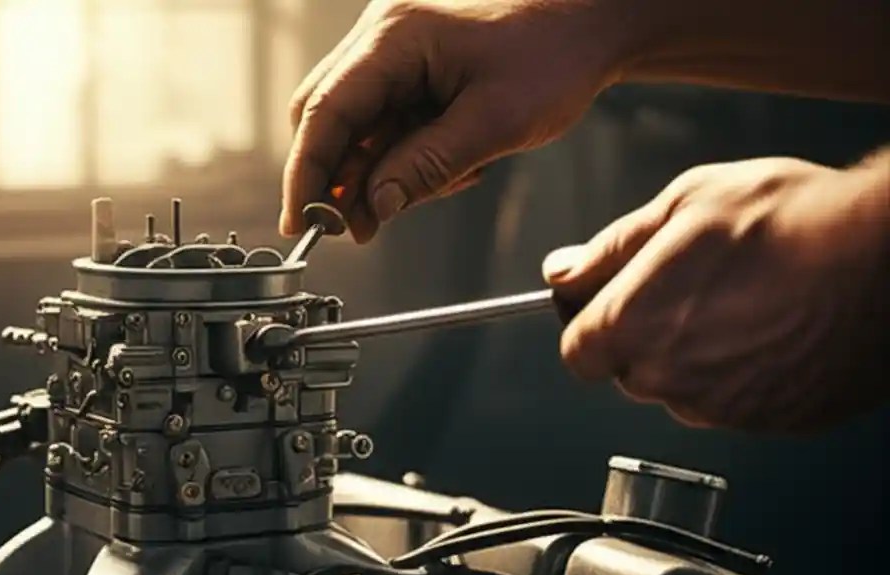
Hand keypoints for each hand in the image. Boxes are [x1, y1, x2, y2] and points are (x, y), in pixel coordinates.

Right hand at [281, 0, 635, 242]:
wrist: (598, 16)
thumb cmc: (558, 51)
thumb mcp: (496, 122)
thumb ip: (428, 166)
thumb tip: (376, 205)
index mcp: (396, 36)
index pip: (325, 112)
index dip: (306, 175)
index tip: (301, 223)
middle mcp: (385, 34)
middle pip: (327, 115)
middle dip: (334, 178)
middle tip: (350, 229)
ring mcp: (398, 46)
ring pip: (357, 122)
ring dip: (370, 172)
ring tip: (401, 206)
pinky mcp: (415, 62)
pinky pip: (387, 117)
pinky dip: (398, 155)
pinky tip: (435, 174)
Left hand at [543, 157, 889, 432]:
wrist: (889, 254)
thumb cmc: (790, 218)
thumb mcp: (683, 205)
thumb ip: (609, 250)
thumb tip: (561, 271)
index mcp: (633, 327)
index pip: (576, 352)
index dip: (590, 322)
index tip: (610, 299)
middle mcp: (670, 379)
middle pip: (629, 370)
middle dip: (645, 333)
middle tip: (694, 284)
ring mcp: (725, 407)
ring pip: (684, 389)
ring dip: (696, 355)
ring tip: (745, 300)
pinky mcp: (774, 420)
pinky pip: (738, 402)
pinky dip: (746, 372)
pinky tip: (775, 326)